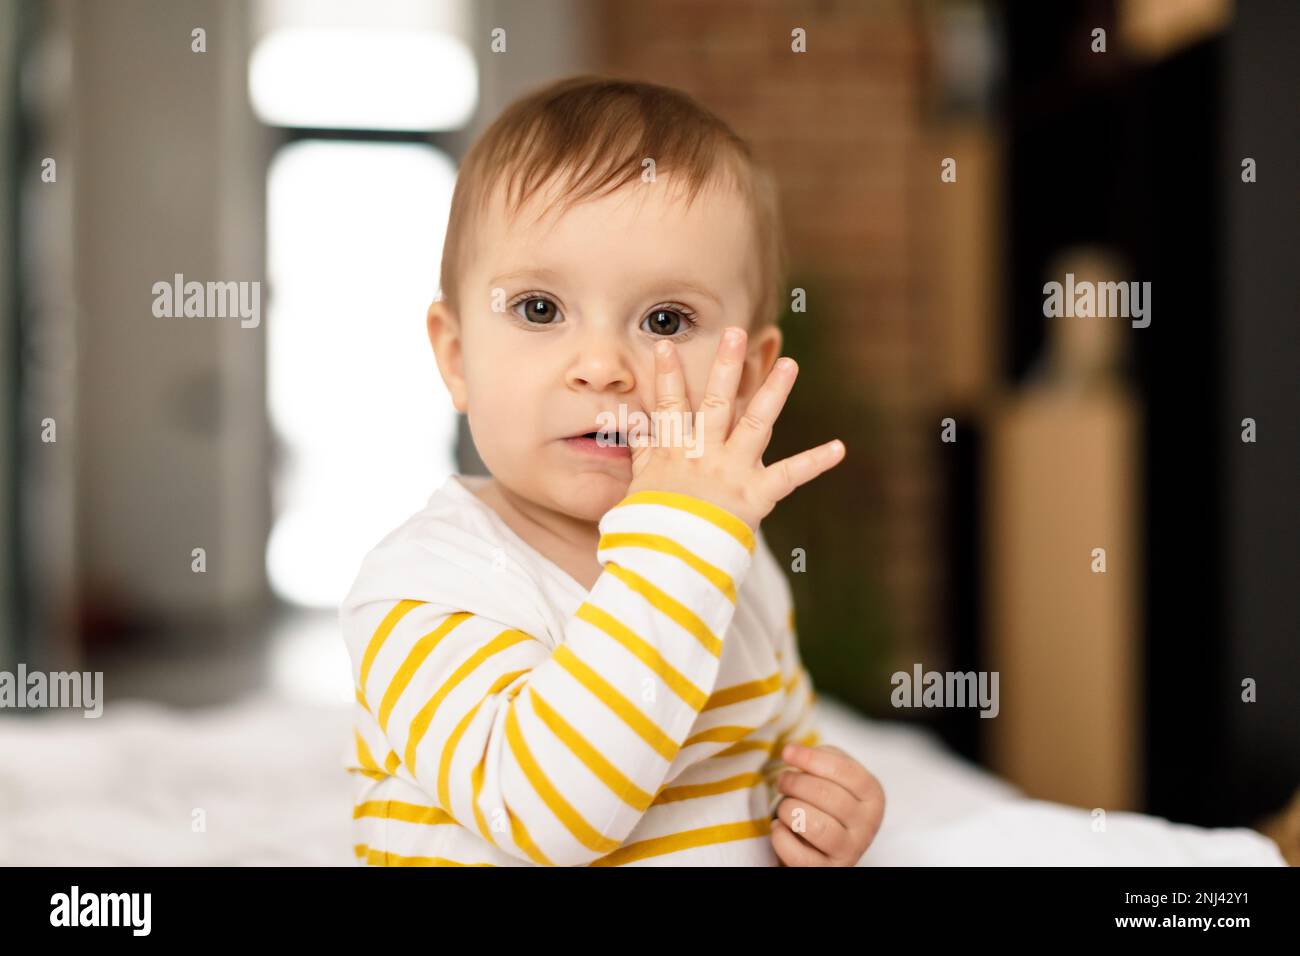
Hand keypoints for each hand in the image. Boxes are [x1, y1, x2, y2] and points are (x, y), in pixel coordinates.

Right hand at [625, 326, 844, 528]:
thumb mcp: (639, 489)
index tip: (666, 345)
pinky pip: (790, 475)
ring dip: (774, 392)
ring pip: (755, 423)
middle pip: (716, 401)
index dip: (667, 375)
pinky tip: (839, 447)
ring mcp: (732, 471)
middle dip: (727, 366)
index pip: (668, 406)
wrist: (668, 561)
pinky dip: (815, 462)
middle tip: (738, 332)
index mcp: (673, 453)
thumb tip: (634, 426)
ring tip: (790, 363)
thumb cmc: (649, 531)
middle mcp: (704, 454)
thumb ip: (643, 454)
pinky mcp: (756, 495)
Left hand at [770, 743, 884, 865]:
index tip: (787, 752)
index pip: (844, 770)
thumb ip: (821, 758)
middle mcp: (868, 824)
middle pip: (827, 796)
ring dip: (789, 810)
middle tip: (782, 782)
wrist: (826, 842)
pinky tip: (779, 827)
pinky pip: (799, 854)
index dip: (811, 759)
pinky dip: (781, 837)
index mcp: (873, 795)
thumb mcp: (833, 776)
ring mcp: (850, 850)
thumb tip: (794, 751)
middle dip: (795, 783)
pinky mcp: (829, 869)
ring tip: (784, 806)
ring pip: (816, 826)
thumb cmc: (826, 801)